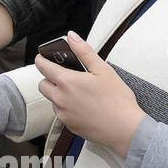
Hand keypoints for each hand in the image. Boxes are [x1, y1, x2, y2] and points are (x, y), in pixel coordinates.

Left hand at [33, 31, 144, 156]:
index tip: (43, 57)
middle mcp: (60, 98)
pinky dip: (66, 108)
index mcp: (66, 82)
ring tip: (79, 92)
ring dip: (58, 94)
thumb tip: (71, 36)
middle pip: (42, 85)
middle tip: (65, 76)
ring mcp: (63, 114)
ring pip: (51, 100)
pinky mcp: (68, 126)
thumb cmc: (117, 99)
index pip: (42, 67)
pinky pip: (61, 113)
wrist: (126, 130)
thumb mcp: (103, 70)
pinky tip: (83, 106)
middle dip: (49, 78)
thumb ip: (84, 51)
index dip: (41, 59)